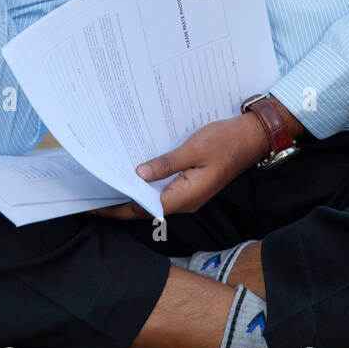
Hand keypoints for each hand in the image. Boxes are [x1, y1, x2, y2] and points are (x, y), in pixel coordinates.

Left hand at [91, 113, 269, 219]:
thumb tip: (139, 174)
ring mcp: (189, 194)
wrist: (252, 138)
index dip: (119, 209)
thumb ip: (166, 163)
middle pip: (147, 207)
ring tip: (110, 180)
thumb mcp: (193, 149)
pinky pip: (165, 189)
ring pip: (155, 198)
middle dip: (121, 201)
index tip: (97, 206)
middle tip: (96, 191)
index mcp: (186, 196)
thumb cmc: (226, 141)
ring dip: (134, 191)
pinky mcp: (191, 185)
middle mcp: (186, 200)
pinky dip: (148, 184)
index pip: (144, 209)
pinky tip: (136, 171)